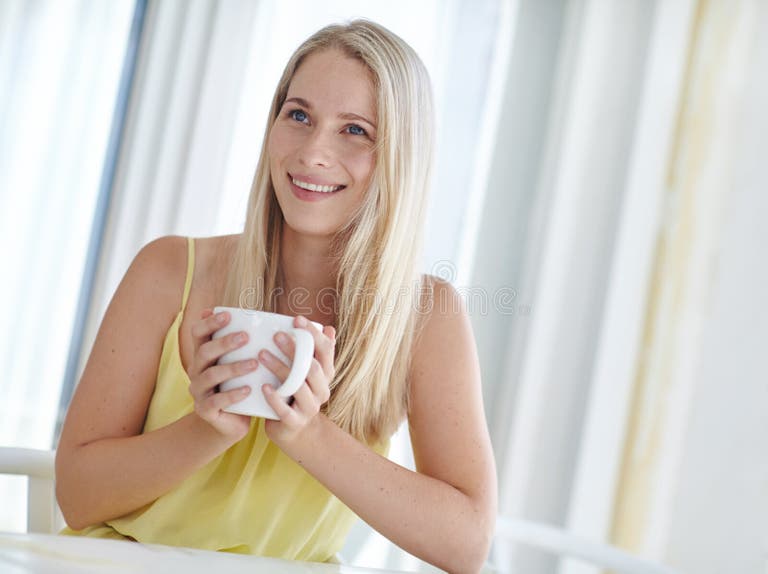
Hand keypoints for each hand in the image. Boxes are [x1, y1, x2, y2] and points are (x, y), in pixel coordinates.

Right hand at [187, 309, 257, 441]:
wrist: (232, 422)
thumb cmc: (241, 385)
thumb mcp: (241, 363)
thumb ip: (248, 345)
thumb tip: (274, 320)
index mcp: (203, 355)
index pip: (198, 333)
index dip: (210, 323)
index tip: (228, 315)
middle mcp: (196, 370)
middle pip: (204, 352)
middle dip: (224, 342)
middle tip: (246, 337)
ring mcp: (198, 390)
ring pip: (211, 375)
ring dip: (233, 367)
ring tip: (254, 363)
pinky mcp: (204, 410)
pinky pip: (216, 401)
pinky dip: (233, 394)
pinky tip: (248, 390)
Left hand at [261, 315, 335, 445]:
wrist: (294, 430)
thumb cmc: (297, 393)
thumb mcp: (309, 373)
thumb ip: (317, 353)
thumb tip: (328, 328)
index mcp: (326, 375)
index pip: (326, 350)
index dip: (314, 334)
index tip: (297, 319)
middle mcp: (322, 390)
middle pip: (312, 367)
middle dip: (294, 349)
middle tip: (276, 335)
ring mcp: (310, 407)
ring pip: (298, 386)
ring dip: (280, 368)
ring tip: (261, 355)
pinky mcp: (295, 422)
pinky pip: (285, 410)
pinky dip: (274, 398)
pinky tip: (263, 387)